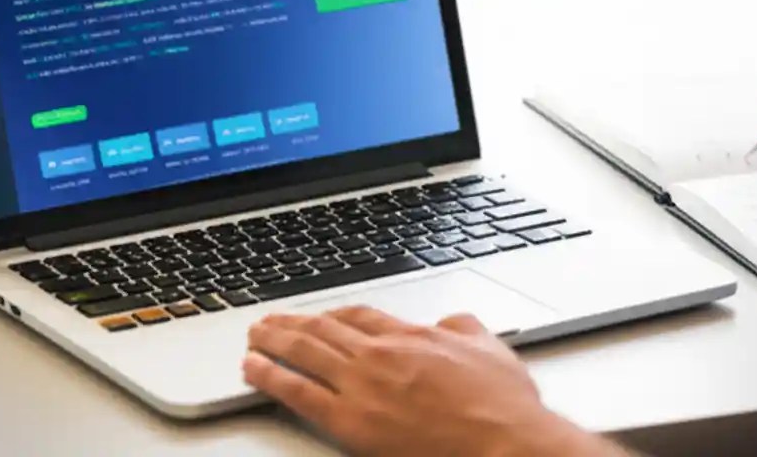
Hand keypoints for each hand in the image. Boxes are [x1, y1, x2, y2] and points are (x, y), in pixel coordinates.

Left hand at [244, 306, 625, 456]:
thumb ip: (464, 329)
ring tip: (253, 337)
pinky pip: (297, 392)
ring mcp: (362, 385)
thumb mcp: (491, 349)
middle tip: (270, 320)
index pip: (361, 316)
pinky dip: (270, 376)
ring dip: (273, 341)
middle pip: (324, 328)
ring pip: (304, 351)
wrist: (503, 442)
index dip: (335, 314)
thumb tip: (451, 321)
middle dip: (293, 322)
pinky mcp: (349, 420)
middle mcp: (381, 354)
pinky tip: (253, 369)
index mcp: (413, 336)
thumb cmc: (502, 406)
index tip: (322, 316)